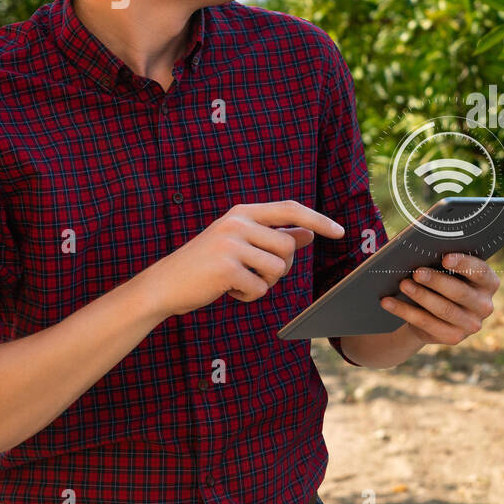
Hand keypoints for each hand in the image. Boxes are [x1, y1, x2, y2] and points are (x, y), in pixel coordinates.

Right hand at [141, 201, 345, 316]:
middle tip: (254, 273)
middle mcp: (237, 223)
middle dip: (279, 267)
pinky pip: (260, 288)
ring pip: (277, 269)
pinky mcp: (227, 268)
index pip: (290, 208)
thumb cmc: (205, 265)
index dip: (317, 219)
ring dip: (263, 282)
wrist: (163, 285)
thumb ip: (273, 236)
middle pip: (288, 246)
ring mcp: (231, 244)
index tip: (339, 231)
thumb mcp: (239, 244)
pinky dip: (248, 296)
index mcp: (242, 213)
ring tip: (237, 280)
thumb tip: (309, 233)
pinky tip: (227, 290)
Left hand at [380, 253, 499, 344]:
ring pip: (443, 310)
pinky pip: (426, 323)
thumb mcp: (449, 269)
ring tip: (402, 284)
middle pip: (460, 293)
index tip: (445, 258)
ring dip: (420, 296)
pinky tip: (388, 302)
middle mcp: (485, 306)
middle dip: (437, 281)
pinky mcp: (453, 338)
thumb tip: (422, 245)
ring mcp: (471, 325)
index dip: (464, 264)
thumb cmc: (443, 279)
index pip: (481, 272)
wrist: (436, 312)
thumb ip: (445, 260)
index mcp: (489, 283)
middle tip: (416, 272)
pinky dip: (404, 311)